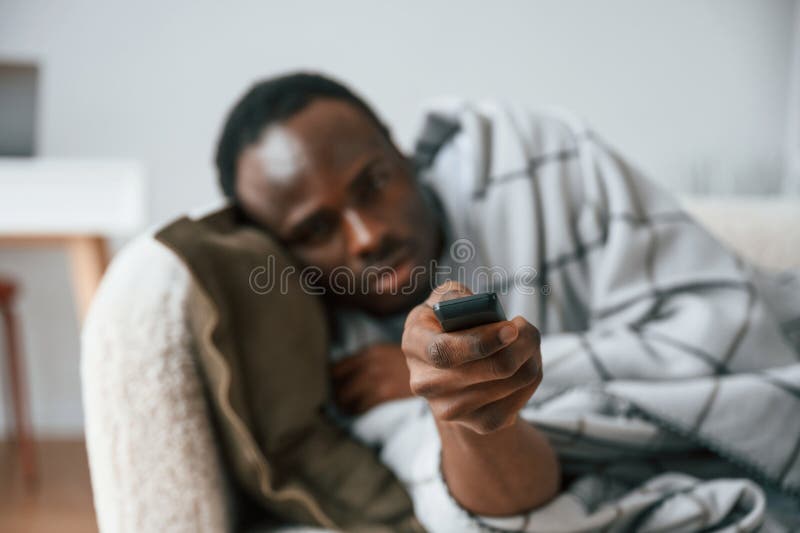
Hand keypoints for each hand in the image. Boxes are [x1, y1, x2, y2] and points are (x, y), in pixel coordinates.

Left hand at [331, 343, 413, 414]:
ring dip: (345, 407)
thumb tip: (338, 374)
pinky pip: (362, 406)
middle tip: (338, 403)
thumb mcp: (385, 353)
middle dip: (337, 397)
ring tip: (346, 409)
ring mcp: (378, 378)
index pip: (336, 369)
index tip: (333, 388)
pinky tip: (358, 411)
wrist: (435, 367)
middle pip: (339, 386)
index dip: (332, 381)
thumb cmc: (407, 364)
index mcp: (369, 353)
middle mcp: (370, 364)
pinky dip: (357, 411)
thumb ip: (365, 361)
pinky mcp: (386, 393)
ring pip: (347, 398)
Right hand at [401, 281, 542, 433]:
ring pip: (507, 385)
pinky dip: (530, 381)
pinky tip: (527, 364)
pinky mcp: (476, 424)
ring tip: (527, 343)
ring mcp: (448, 408)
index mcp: (413, 343)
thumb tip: (477, 308)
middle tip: (528, 330)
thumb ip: (456, 297)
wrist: (455, 364)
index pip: (443, 351)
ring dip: (528, 360)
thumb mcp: (447, 300)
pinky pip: (516, 403)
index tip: (511, 329)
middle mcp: (424, 382)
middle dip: (517, 348)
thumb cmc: (452, 322)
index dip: (480, 342)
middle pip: (482, 371)